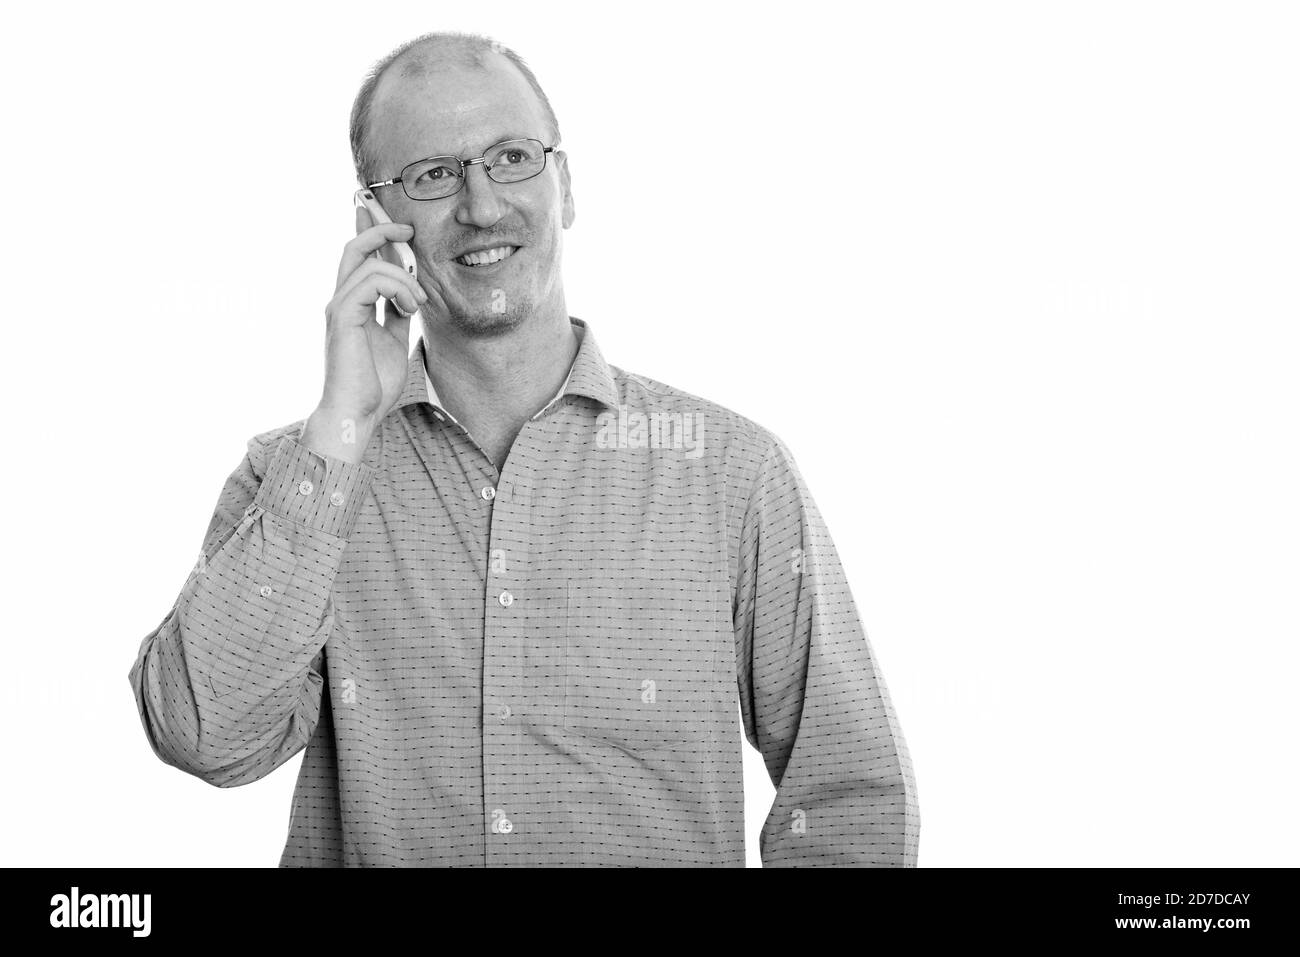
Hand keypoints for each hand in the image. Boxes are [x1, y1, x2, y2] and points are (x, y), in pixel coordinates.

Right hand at [301, 207, 434, 461]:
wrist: (356, 413)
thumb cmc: (373, 385)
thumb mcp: (395, 341)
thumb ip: (398, 315)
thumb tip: (412, 294)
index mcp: (354, 305)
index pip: (360, 259)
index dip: (374, 234)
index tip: (398, 224)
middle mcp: (342, 301)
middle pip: (354, 248)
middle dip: (380, 229)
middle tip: (408, 229)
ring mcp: (339, 307)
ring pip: (368, 263)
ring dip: (403, 278)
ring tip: (418, 302)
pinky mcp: (342, 316)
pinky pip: (371, 282)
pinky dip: (397, 288)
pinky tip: (410, 308)